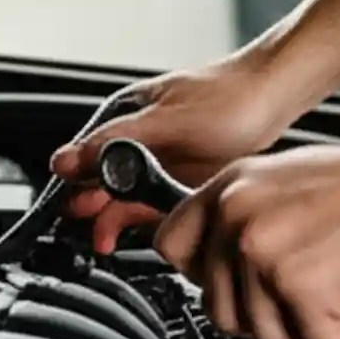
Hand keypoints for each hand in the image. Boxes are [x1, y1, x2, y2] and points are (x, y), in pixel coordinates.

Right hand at [50, 56, 292, 252]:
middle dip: (94, 210)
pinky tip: (149, 232)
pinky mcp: (183, 179)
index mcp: (123, 118)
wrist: (275, 98)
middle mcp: (138, 140)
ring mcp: (161, 161)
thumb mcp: (163, 121)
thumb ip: (113, 143)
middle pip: (101, 184)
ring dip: (118, 220)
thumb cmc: (227, 97)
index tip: (76, 215)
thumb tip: (64, 160)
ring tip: (112, 241)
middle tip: (96, 235)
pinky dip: (148, 221)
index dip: (75, 188)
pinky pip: (156, 206)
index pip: (82, 159)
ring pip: (127, 200)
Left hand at [153, 138, 339, 338]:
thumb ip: (246, 219)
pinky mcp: (298, 286)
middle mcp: (239, 216)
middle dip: (263, 314)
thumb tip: (222, 265)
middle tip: (303, 300)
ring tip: (337, 302)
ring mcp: (264, 252)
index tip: (233, 282)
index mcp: (232, 187)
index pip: (172, 245)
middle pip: (216, 304)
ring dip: (303, 329)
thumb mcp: (288, 182)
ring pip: (259, 331)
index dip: (203, 274)